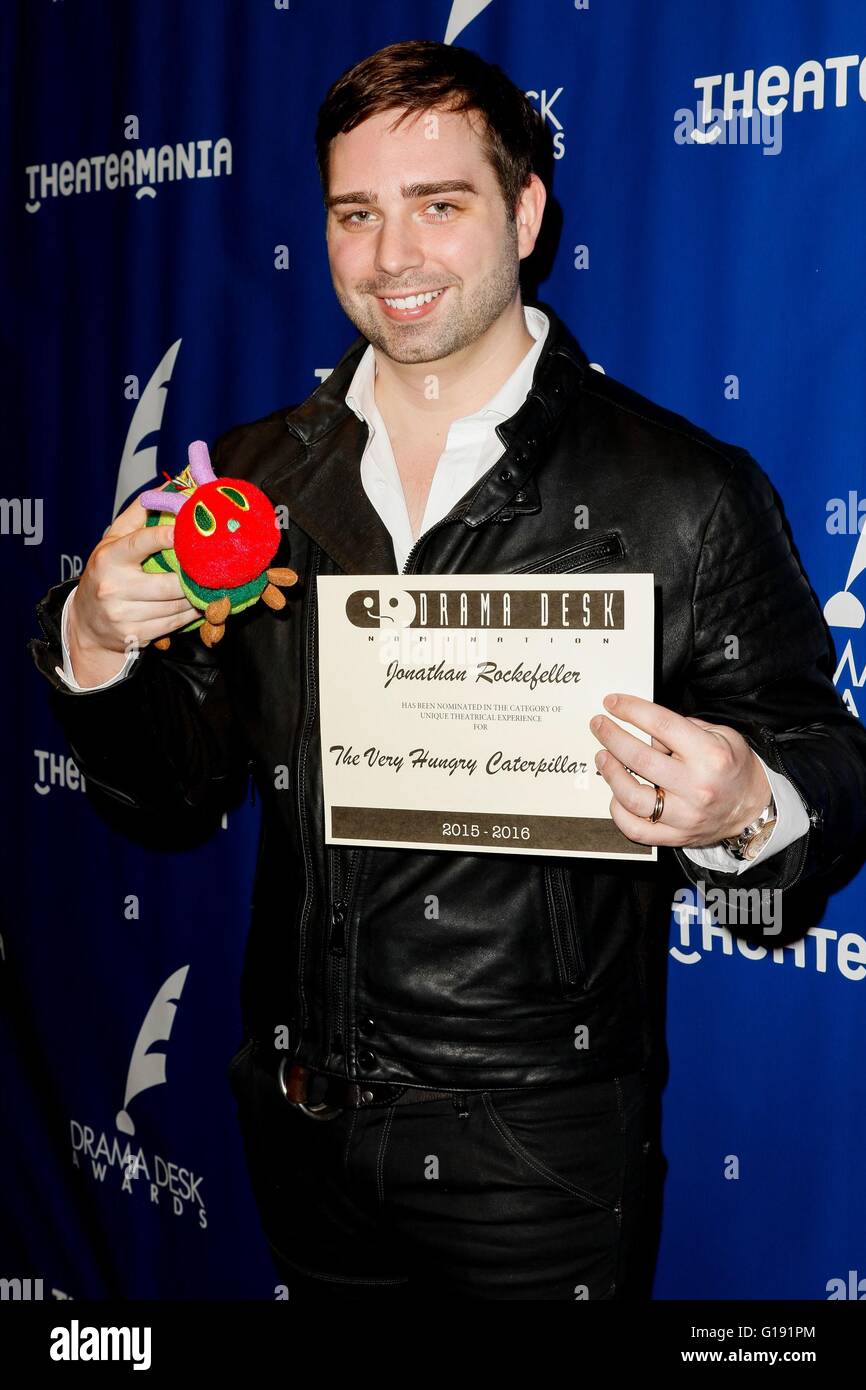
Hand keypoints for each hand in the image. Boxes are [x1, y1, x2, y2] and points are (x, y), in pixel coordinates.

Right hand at [67, 492, 198, 686]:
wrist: (87, 621)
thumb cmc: (106, 571)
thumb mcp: (113, 540)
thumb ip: (139, 514)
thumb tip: (168, 487)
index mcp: (109, 557)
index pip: (140, 543)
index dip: (166, 536)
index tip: (188, 530)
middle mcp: (113, 586)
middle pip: (167, 583)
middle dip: (192, 578)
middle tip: (212, 568)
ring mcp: (122, 614)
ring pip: (174, 606)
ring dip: (196, 597)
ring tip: (209, 586)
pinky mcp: (134, 634)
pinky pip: (173, 623)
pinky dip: (191, 614)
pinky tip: (199, 605)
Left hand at [589, 693, 771, 847]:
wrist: (753, 806)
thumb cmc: (733, 766)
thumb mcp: (721, 734)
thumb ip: (682, 728)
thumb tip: (645, 726)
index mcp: (709, 755)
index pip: (661, 724)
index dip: (631, 710)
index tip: (612, 703)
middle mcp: (696, 786)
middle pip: (639, 759)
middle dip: (612, 737)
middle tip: (599, 725)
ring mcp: (685, 815)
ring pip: (633, 797)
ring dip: (610, 773)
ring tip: (603, 756)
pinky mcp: (676, 836)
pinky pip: (636, 829)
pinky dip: (619, 812)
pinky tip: (615, 795)